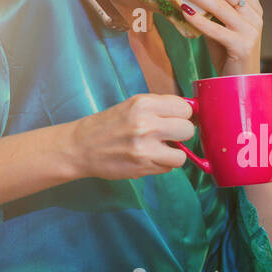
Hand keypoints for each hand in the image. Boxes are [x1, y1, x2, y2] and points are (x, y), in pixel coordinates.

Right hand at [68, 93, 194, 179]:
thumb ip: (160, 108)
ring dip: (174, 154)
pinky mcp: (142, 166)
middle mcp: (146, 124)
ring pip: (182, 154)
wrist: (81, 147)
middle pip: (188, 129)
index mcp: (144, 104)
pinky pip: (168, 167)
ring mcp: (145, 147)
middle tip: (168, 136)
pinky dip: (162, 164)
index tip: (175, 119)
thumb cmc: (108, 125)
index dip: (182, 115)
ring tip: (159, 150)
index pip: (185, 108)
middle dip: (181, 134)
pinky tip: (148, 158)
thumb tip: (190, 113)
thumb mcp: (132, 106)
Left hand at [168, 0, 263, 75]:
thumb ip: (211, 8)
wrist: (239, 83)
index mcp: (253, 7)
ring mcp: (250, 31)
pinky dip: (198, 18)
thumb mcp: (221, 25)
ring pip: (221, 5)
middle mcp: (255, 16)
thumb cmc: (227, 52)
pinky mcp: (241, 46)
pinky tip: (183, 11)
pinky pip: (216, 28)